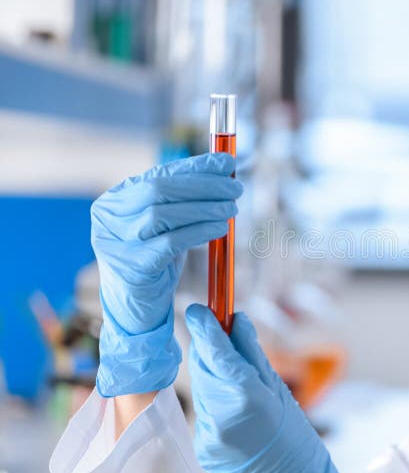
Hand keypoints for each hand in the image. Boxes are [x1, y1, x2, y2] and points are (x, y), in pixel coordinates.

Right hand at [91, 154, 241, 396]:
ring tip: (233, 207)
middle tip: (236, 187)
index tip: (227, 162)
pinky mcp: (131, 267)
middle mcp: (108, 218)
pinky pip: (170, 242)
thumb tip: (225, 169)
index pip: (159, 174)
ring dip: (205, 207)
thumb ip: (184, 199)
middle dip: (203, 185)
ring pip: (163, 213)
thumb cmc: (155, 261)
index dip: (196, 166)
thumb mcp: (167, 225)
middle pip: (159, 189)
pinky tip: (221, 228)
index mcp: (115, 200)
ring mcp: (115, 242)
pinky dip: (199, 231)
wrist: (136, 310)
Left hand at [185, 304, 346, 472]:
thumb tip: (238, 322)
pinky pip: (203, 410)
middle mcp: (220, 414)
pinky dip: (214, 399)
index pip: (215, 351)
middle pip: (203, 366)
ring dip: (213, 374)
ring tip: (237, 377)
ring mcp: (207, 432)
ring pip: (202, 387)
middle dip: (209, 347)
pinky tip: (233, 404)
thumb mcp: (279, 390)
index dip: (205, 327)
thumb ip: (253, 355)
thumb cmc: (296, 440)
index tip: (199, 309)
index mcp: (245, 396)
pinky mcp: (202, 446)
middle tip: (219, 331)